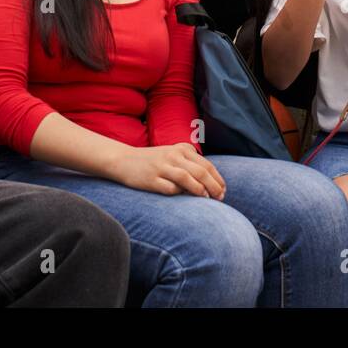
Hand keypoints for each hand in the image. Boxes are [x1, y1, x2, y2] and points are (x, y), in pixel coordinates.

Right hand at [108, 142, 226, 198]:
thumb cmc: (154, 161)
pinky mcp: (151, 179)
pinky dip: (179, 193)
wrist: (123, 160)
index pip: (206, 165)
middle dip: (214, 186)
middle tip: (221, 198)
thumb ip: (191, 165)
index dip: (218, 179)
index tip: (223, 191)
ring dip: (200, 190)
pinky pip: (170, 188)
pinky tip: (184, 198)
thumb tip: (212, 184)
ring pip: (187, 178)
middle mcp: (173, 155)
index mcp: (182, 149)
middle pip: (200, 172)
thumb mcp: (173, 156)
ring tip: (207, 199)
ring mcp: (161, 167)